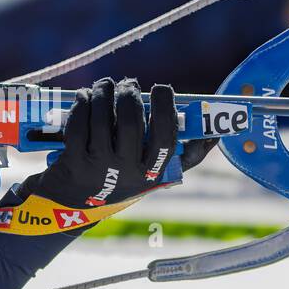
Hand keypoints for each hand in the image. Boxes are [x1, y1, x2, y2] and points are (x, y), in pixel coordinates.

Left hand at [18, 77, 178, 215]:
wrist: (74, 205)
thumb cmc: (120, 181)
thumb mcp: (154, 175)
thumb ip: (186, 156)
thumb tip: (215, 134)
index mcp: (151, 172)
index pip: (165, 137)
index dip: (164, 108)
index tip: (160, 88)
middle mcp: (126, 172)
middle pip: (131, 123)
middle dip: (129, 93)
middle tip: (127, 84)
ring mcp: (98, 168)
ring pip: (102, 119)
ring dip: (103, 93)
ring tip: (105, 85)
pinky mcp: (72, 163)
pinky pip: (78, 125)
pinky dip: (82, 104)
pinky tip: (85, 96)